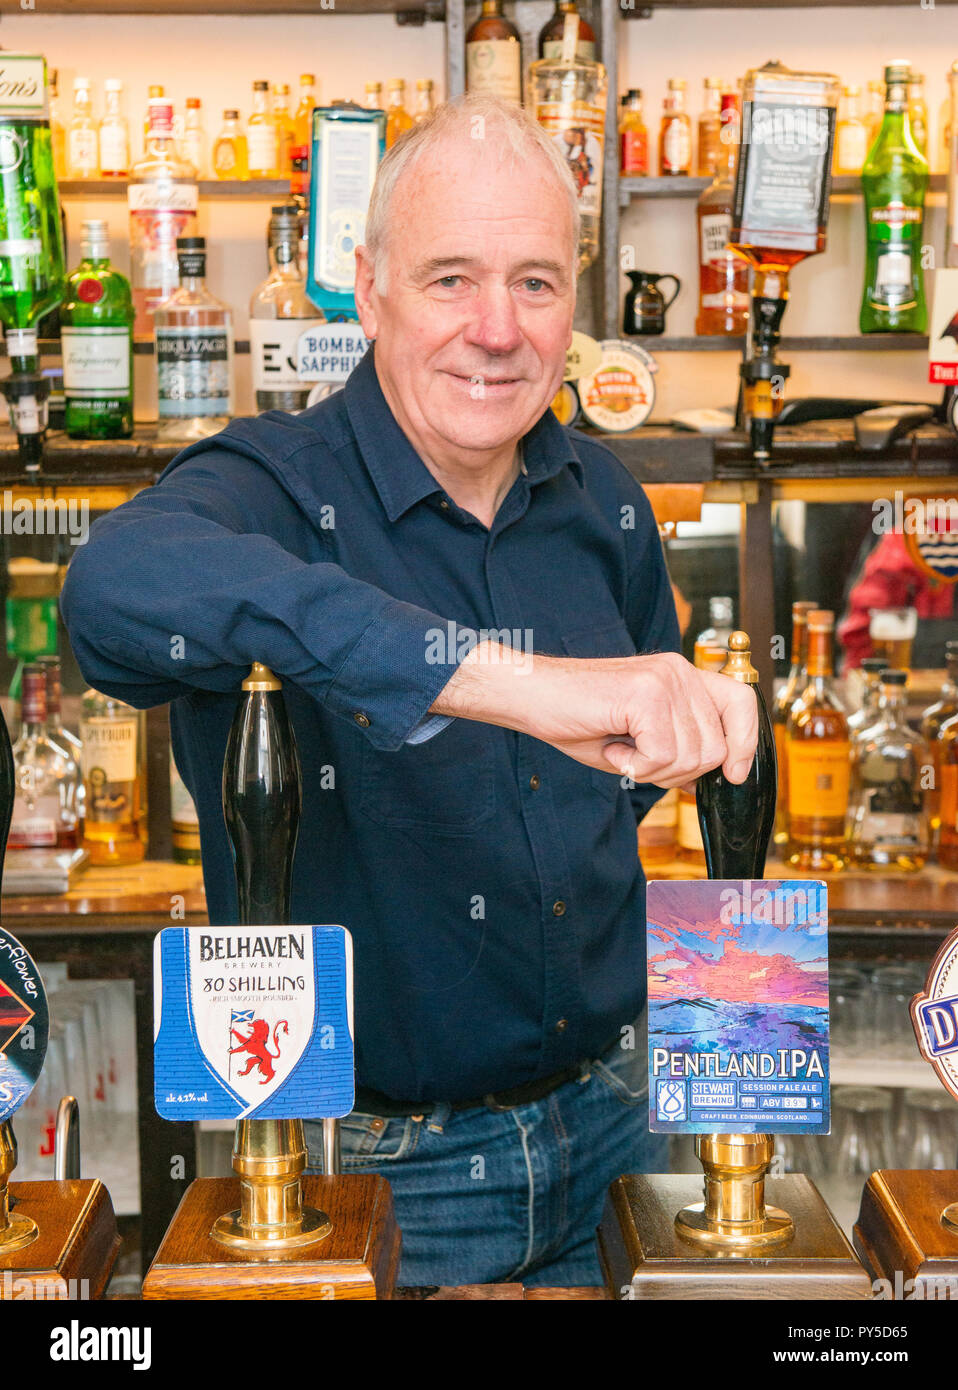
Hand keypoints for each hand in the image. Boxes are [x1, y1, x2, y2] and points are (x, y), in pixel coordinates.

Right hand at [433, 644, 757, 786]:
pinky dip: (635, 765)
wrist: (530, 696)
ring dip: (653, 770)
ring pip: (692, 757)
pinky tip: (612, 746)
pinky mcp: (645, 694)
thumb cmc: (577, 718)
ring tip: (621, 749)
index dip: (746, 742)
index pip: (742, 702)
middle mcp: (679, 670)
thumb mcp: (640, 738)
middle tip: (638, 760)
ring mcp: (665, 680)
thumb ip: (679, 750)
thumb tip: (714, 780)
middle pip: (716, 747)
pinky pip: (662, 755)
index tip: (733, 774)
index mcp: (682, 675)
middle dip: (679, 772)